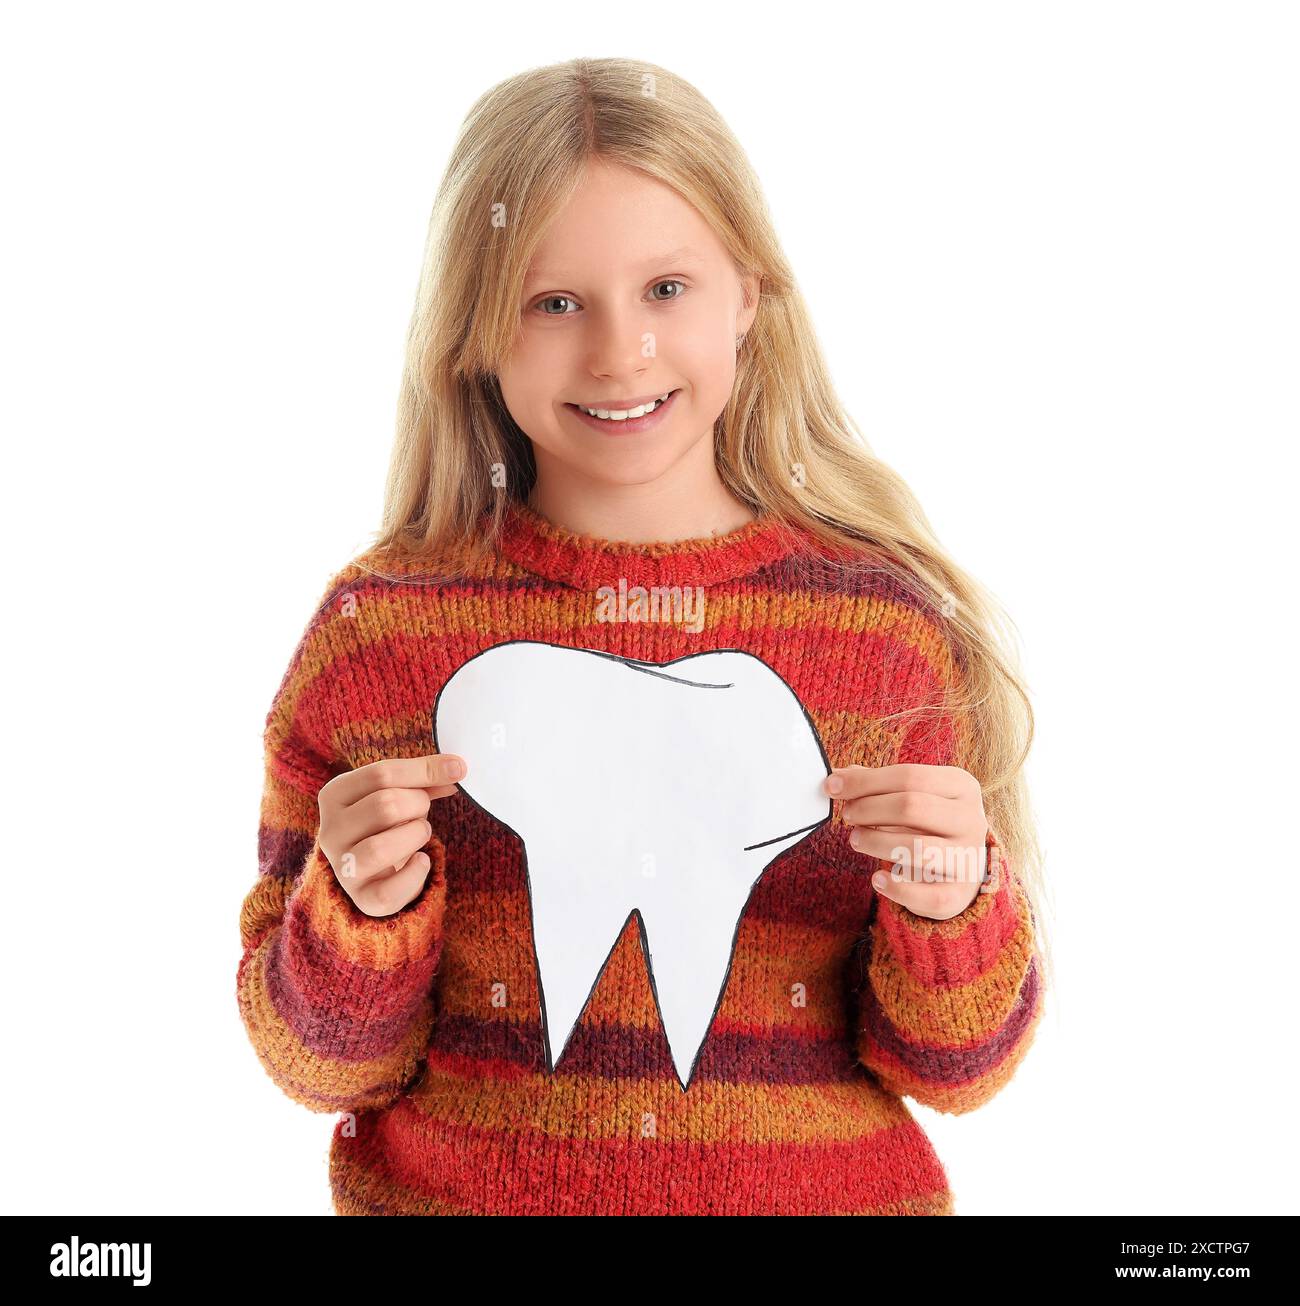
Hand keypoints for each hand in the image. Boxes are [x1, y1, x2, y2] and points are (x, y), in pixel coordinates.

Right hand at [317, 753, 466, 917]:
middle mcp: (330, 831)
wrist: (374, 869)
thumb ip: (423, 779)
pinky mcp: (361, 898)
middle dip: (418, 805)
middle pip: (384, 806)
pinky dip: (416, 873)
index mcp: (335, 795)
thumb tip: (455, 768)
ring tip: (420, 833)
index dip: (425, 770)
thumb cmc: (387, 822)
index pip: (381, 774)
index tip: (457, 769)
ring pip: (380, 848)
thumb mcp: (399, 792)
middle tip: (422, 811)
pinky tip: (421, 861)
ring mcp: (342, 867)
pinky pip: (390, 890)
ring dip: (415, 835)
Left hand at [824, 764, 989, 919]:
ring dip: (876, 842)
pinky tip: (877, 878)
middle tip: (848, 815)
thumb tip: (839, 775)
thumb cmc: (929, 823)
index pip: (909, 776)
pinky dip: (896, 888)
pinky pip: (926, 895)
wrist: (965, 865)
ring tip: (856, 839)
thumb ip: (877, 784)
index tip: (833, 786)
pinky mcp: (959, 894)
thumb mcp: (913, 795)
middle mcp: (971, 820)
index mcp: (961, 786)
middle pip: (911, 806)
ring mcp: (969, 858)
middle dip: (869, 809)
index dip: (865, 781)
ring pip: (917, 848)